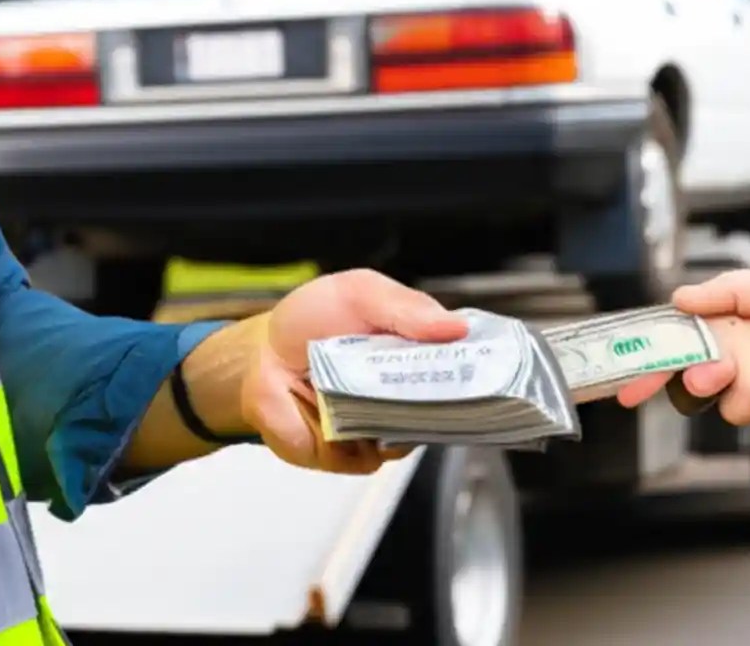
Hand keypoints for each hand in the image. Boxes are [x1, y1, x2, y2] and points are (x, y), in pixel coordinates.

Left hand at [242, 269, 466, 473]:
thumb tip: (456, 326)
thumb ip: (407, 307)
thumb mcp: (362, 293)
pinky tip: (342, 412)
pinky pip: (371, 456)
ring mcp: (384, 429)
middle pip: (450, 412)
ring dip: (398, 417)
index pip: (470, 369)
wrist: (260, 354)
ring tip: (372, 388)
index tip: (489, 364)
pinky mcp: (352, 455)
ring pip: (412, 437)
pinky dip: (360, 438)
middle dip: (450, 400)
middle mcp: (409, 397)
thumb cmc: (312, 320)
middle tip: (437, 380)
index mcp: (421, 356)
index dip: (483, 370)